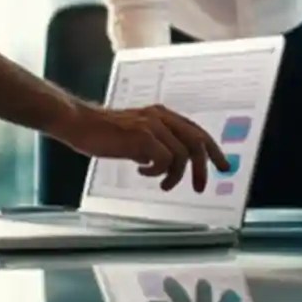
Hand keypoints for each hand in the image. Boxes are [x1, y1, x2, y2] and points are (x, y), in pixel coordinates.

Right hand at [51, 103, 229, 191]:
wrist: (79, 123)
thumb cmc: (100, 131)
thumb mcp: (133, 135)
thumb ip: (151, 144)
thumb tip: (162, 162)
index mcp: (161, 114)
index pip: (196, 131)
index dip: (212, 150)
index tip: (222, 166)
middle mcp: (160, 117)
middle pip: (197, 141)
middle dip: (203, 167)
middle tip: (200, 187)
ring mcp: (152, 125)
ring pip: (182, 154)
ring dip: (176, 176)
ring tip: (164, 185)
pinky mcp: (142, 137)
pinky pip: (165, 160)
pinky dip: (158, 172)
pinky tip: (143, 172)